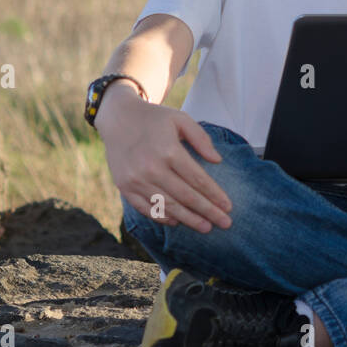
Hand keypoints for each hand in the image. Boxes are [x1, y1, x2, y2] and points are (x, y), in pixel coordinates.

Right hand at [99, 92, 233, 233]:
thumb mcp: (181, 119)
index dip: (215, 195)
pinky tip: (177, 221)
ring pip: (167, 206)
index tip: (228, 206)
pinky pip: (146, 208)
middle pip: (186, 197)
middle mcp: (152, 168)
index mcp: (169, 151)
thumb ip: (201, 138)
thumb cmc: (154, 119)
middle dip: (208, 212)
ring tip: (206, 227)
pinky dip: (162, 217)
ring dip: (189, 219)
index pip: (198, 179)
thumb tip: (218, 160)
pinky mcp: (124, 187)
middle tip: (225, 223)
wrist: (118, 118)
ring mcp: (136, 180)